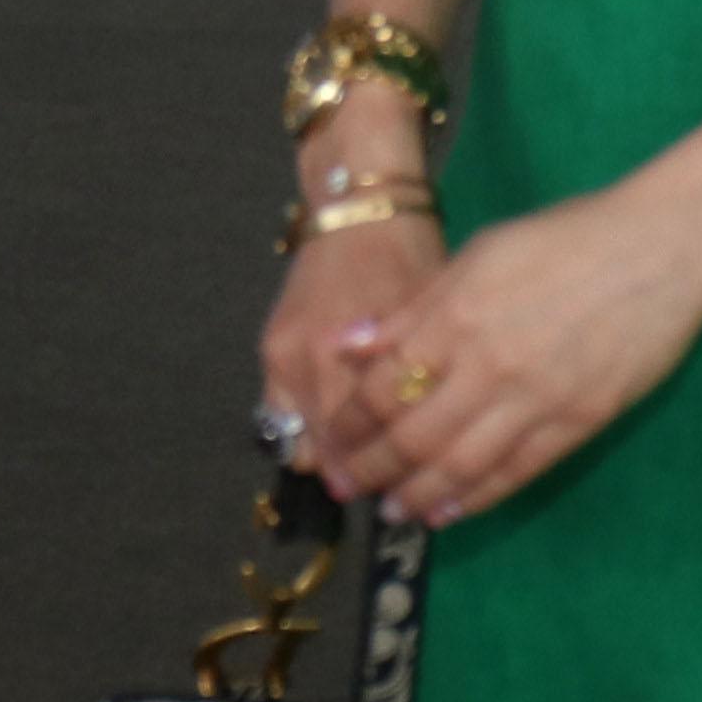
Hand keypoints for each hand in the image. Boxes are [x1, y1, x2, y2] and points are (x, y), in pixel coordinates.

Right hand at [258, 218, 447, 479]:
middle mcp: (314, 363)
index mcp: (362, 357)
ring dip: (327, 457)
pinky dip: (302, 429)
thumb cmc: (412, 259)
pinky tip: (326, 434)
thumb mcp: (430, 323)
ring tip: (356, 465)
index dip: (389, 475)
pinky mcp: (270, 347)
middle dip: (357, 475)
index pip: (369, 444)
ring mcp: (285, 357)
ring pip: (300, 440)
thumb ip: (419, 384)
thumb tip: (431, 442)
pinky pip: (279, 412)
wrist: (357, 209)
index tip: (407, 491)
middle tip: (383, 486)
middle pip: (330, 453)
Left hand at [310, 183, 701, 527]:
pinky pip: (516, 472)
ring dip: (417, 494)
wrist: (659, 248)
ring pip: (460, 466)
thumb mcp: (480, 254)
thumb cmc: (567, 237)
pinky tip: (450, 508)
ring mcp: (537, 399)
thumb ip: (413, 307)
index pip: (384, 386)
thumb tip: (347, 345)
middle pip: (413, 436)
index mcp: (458, 315)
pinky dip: (476, 497)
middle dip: (373, 468)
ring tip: (394, 509)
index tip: (333, 439)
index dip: (350, 422)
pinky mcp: (579, 423)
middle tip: (351, 485)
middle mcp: (489, 364)